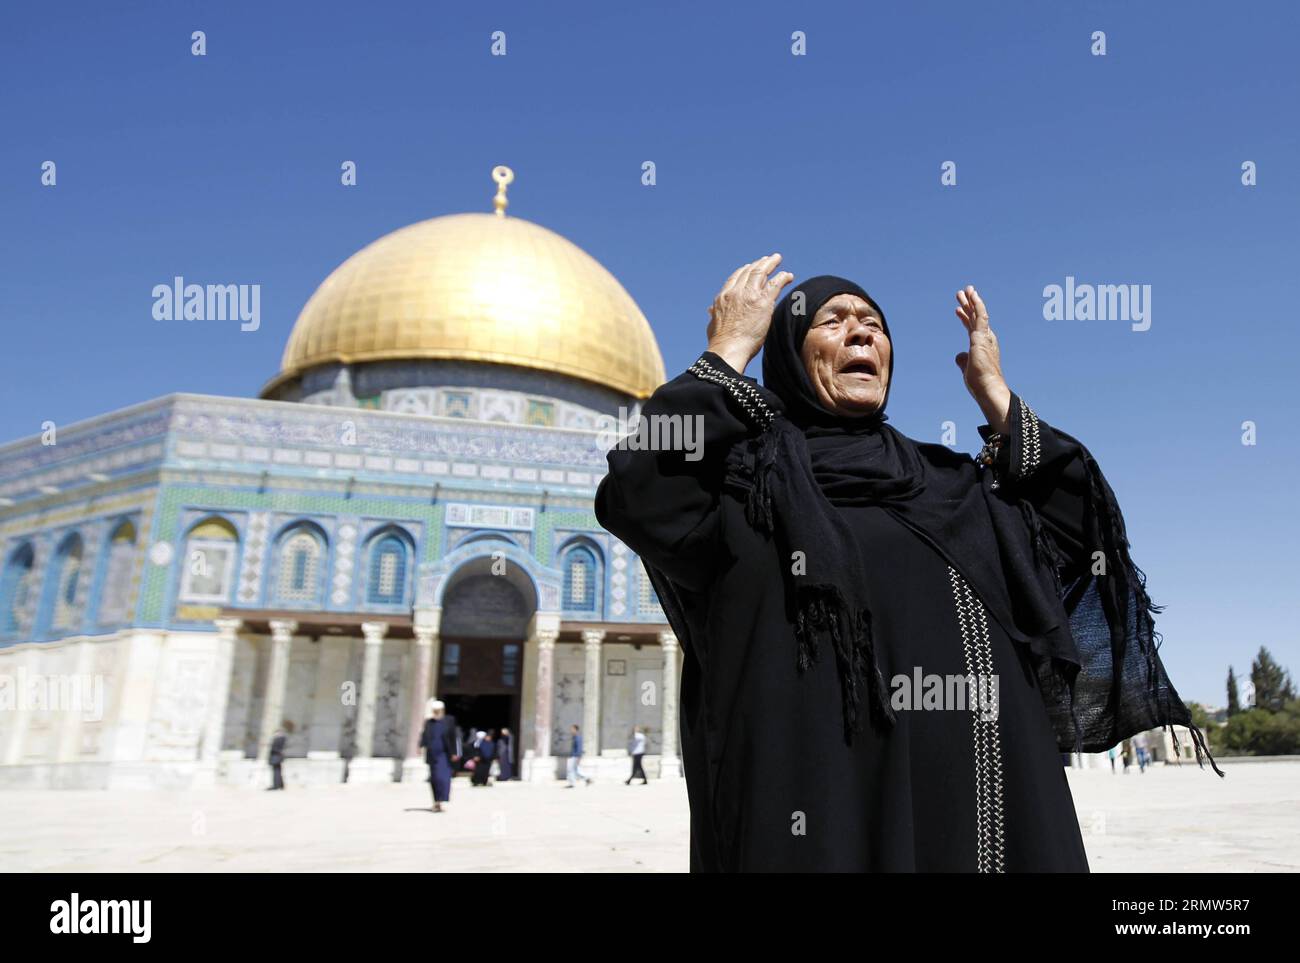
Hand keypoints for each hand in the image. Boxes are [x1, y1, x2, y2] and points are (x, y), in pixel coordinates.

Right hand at [706, 253, 794, 373]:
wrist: (727, 349)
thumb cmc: (720, 343)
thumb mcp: (712, 324)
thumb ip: (714, 314)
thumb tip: (710, 311)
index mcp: (723, 296)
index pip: (735, 277)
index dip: (744, 270)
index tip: (750, 267)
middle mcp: (735, 292)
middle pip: (749, 271)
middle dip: (759, 263)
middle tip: (767, 259)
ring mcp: (749, 295)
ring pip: (761, 272)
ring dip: (771, 263)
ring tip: (777, 259)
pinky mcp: (763, 302)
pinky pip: (775, 284)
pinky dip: (782, 278)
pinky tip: (788, 276)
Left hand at [954, 285, 1011, 433]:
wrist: (988, 387)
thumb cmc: (980, 382)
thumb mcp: (968, 369)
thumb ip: (963, 360)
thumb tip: (959, 355)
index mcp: (982, 346)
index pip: (972, 328)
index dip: (965, 318)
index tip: (958, 310)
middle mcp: (986, 338)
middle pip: (975, 318)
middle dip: (968, 305)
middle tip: (961, 293)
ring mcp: (985, 336)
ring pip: (977, 314)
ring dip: (971, 301)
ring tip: (964, 290)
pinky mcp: (982, 336)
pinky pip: (980, 316)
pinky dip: (977, 304)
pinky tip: (972, 295)